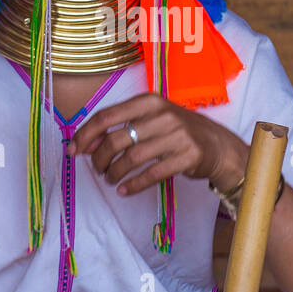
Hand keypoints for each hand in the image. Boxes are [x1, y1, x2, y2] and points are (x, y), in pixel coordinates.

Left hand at [66, 92, 247, 196]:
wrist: (218, 145)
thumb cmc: (178, 131)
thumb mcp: (152, 119)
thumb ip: (123, 125)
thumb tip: (85, 142)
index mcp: (149, 101)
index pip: (107, 116)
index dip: (86, 135)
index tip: (74, 150)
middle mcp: (163, 115)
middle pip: (116, 139)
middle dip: (99, 158)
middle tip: (97, 169)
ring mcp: (177, 136)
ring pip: (131, 158)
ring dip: (114, 173)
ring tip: (111, 179)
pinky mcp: (188, 157)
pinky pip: (152, 174)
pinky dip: (133, 185)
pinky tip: (124, 190)